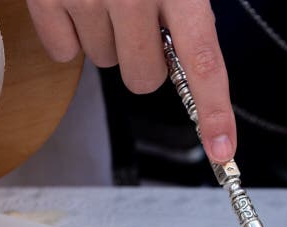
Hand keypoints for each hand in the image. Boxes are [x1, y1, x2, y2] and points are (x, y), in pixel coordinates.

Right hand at [27, 0, 236, 162]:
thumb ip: (189, 13)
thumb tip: (192, 65)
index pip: (204, 63)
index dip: (215, 112)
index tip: (223, 151)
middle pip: (143, 79)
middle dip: (143, 59)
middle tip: (138, 19)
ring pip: (104, 64)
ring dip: (107, 39)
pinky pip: (63, 52)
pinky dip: (68, 34)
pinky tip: (75, 0)